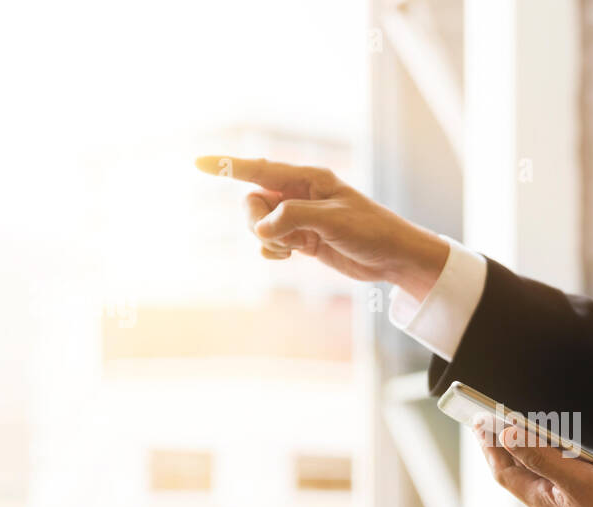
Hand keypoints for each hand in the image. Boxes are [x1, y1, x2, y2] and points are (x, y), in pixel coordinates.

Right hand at [194, 155, 449, 299]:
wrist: (394, 257)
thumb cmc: (372, 231)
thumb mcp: (333, 220)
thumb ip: (293, 218)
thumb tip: (262, 228)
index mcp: (307, 178)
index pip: (258, 169)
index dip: (227, 166)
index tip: (197, 163)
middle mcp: (299, 194)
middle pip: (252, 201)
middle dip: (256, 221)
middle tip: (279, 237)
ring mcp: (299, 217)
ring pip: (259, 223)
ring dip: (265, 239)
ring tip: (290, 249)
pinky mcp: (302, 238)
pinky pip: (269, 241)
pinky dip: (272, 250)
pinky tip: (288, 256)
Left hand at [477, 421, 592, 506]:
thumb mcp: (576, 480)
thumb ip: (541, 457)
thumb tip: (506, 436)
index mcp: (542, 501)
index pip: (504, 471)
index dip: (489, 446)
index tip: (477, 422)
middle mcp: (552, 505)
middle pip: (517, 473)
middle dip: (501, 447)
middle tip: (490, 422)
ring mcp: (570, 506)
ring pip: (539, 475)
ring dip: (526, 451)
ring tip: (517, 429)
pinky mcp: (590, 503)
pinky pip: (561, 478)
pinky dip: (552, 458)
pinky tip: (561, 449)